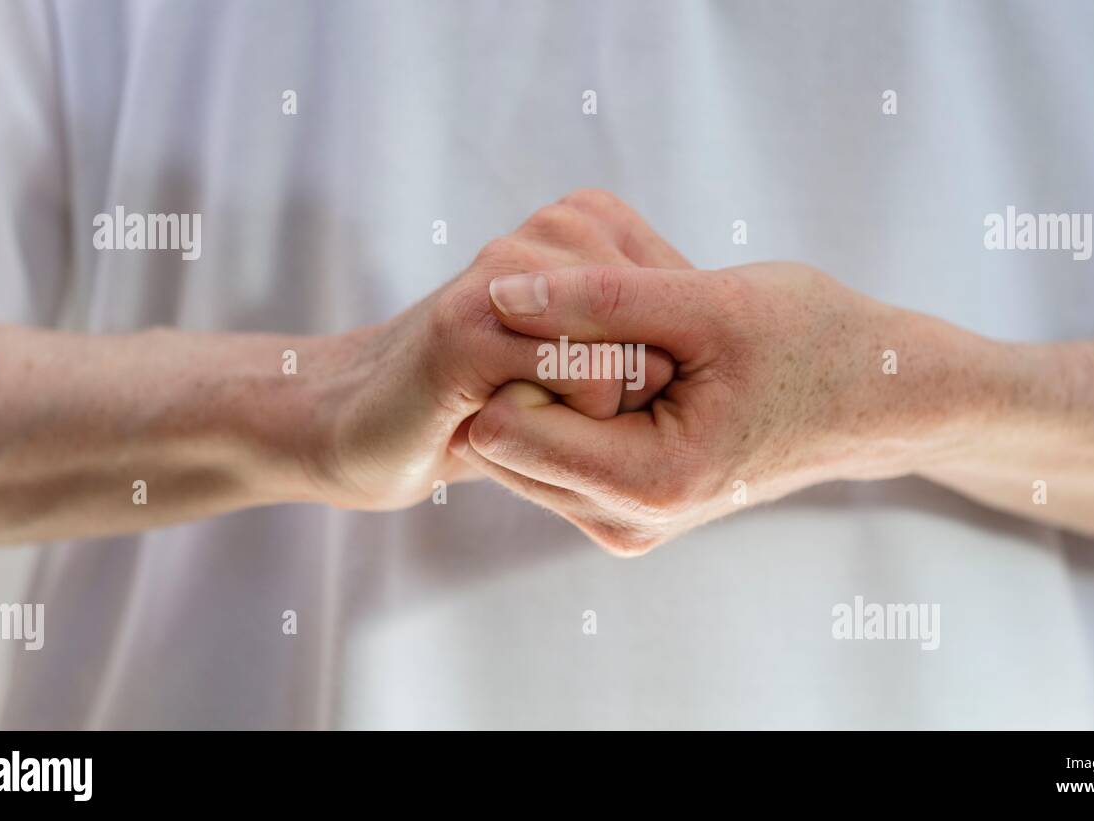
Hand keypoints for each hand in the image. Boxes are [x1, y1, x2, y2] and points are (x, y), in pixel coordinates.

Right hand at [299, 190, 690, 509]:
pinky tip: (504, 421)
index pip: (683, 298)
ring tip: (523, 412)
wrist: (367, 426)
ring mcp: (509, 270)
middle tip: (558, 412)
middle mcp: (550, 231)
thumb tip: (726, 352)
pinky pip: (580, 373)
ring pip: (628, 354)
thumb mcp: (580, 364)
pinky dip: (568, 421)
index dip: (663, 370)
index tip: (606, 401)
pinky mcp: (469, 324)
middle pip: (662, 331)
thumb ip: (641, 334)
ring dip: (598, 413)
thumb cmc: (487, 403)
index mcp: (584, 226)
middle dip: (636, 393)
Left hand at [451, 261, 995, 552]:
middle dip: (528, 377)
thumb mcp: (710, 304)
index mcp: (651, 482)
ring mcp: (629, 525)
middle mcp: (629, 523)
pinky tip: (627, 372)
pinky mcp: (631, 512)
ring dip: (548, 392)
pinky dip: (570, 410)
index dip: (520, 355)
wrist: (875, 394)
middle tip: (600, 323)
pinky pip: (552, 457)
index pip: (501, 426)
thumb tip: (497, 292)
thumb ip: (599, 300)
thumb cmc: (812, 340)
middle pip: (500, 445)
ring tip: (624, 347)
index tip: (573, 309)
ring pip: (518, 451)